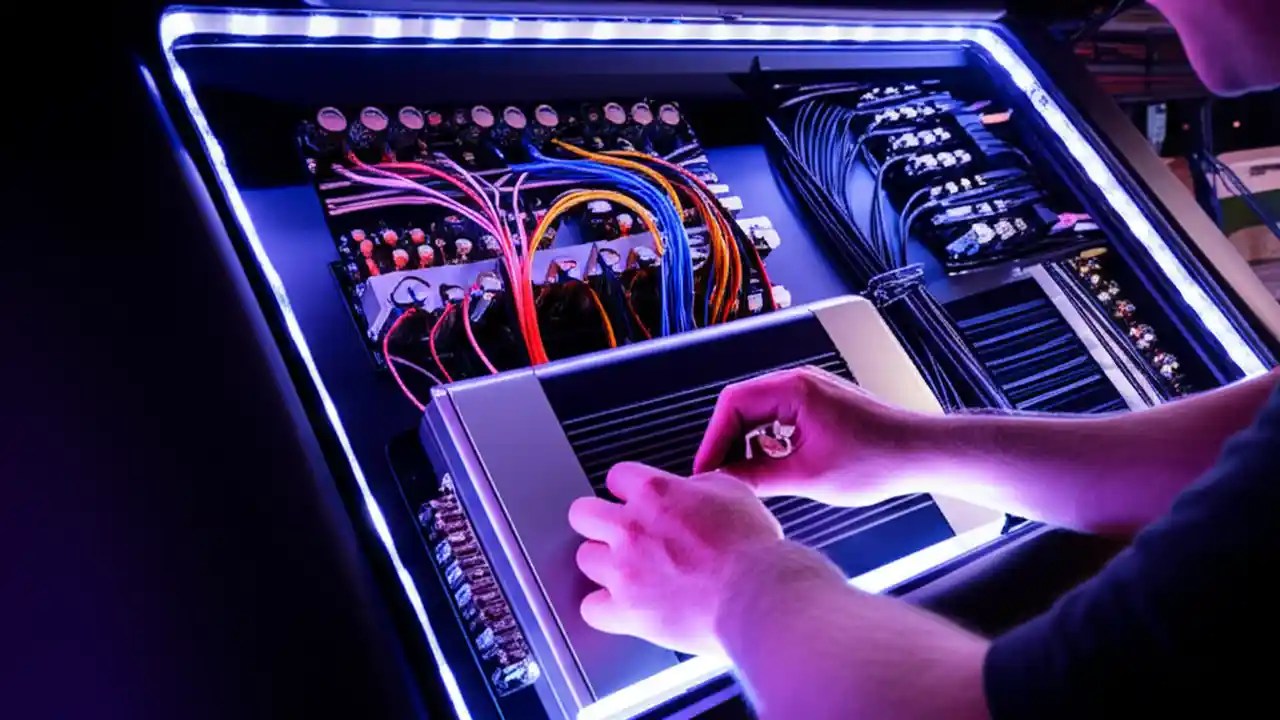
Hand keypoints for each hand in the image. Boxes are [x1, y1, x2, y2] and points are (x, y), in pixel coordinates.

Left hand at [568, 463, 783, 655]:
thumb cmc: (752, 548)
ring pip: (585, 558)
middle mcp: (631, 528)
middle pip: (583, 514)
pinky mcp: (626, 610)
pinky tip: (620, 606)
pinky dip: (604, 608)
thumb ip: (699, 486)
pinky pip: (591, 608)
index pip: (617, 476)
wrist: (757, 593)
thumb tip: (689, 489)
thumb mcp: (732, 492)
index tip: (634, 499)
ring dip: (603, 563)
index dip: (627, 489)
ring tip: (626, 571)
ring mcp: (624, 570)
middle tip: (617, 532)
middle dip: (598, 521)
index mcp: (655, 493)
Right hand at [694, 366, 933, 507]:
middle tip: (719, 474)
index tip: (706, 468)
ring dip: (748, 442)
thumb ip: (759, 477)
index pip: (732, 404)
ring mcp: (812, 392)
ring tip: (745, 474)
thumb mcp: (807, 476)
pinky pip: (780, 418)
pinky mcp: (821, 406)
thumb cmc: (878, 460)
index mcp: (794, 389)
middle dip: (727, 441)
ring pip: (760, 413)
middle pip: (742, 406)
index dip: (713, 439)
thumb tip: (725, 480)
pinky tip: (775, 466)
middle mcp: (800, 382)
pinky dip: (769, 441)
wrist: (921, 453)